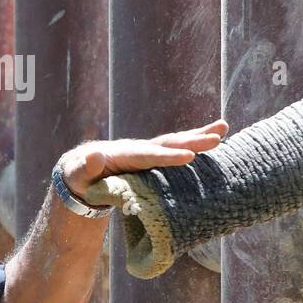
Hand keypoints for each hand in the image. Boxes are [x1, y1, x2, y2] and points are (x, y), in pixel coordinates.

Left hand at [58, 120, 229, 199]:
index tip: (188, 158)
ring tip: (224, 128)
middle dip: (193, 141)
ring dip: (199, 136)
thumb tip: (94, 155)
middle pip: (169, 143)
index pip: (149, 156)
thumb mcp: (78, 173)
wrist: (82, 168)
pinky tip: (216, 143)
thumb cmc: (80, 175)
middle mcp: (139, 148)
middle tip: (217, 136)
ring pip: (177, 142)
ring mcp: (148, 150)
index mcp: (124, 154)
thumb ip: (86, 166)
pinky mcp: (154, 157)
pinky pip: (176, 149)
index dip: (168, 157)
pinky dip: (195, 144)